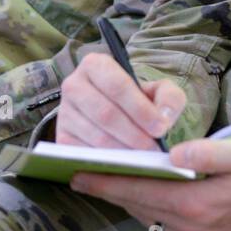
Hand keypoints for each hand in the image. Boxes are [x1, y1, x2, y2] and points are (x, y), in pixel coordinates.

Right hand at [55, 48, 186, 149]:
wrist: (116, 113)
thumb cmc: (137, 100)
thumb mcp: (158, 91)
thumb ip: (169, 98)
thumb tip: (164, 117)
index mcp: (95, 64)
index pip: (118, 86)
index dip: (140, 109)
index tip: (160, 128)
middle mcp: (73, 85)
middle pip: (106, 113)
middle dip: (134, 134)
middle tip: (153, 149)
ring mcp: (64, 113)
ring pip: (96, 136)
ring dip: (123, 151)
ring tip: (144, 159)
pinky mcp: (61, 138)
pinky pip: (85, 154)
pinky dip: (107, 162)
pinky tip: (125, 165)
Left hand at [70, 137, 230, 230]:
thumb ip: (209, 151)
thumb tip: (174, 153)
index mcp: (199, 203)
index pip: (141, 191)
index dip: (107, 182)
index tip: (78, 175)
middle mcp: (194, 229)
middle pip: (142, 207)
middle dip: (112, 191)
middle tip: (83, 176)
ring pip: (153, 219)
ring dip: (132, 201)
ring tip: (110, 182)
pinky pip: (170, 228)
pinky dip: (154, 211)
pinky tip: (148, 197)